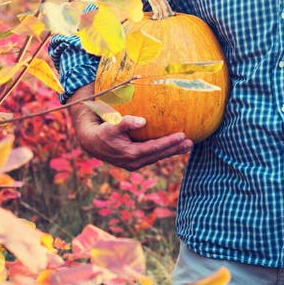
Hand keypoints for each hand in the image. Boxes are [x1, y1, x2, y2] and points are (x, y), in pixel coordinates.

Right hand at [68, 84, 192, 169]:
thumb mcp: (112, 126)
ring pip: (158, 157)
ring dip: (172, 151)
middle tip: (190, 142)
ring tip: (187, 145)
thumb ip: (126, 123)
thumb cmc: (103, 131)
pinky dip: (164, 151)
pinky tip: (174, 145)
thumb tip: (142, 121)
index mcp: (131, 155)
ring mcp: (135, 163)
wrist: (92, 143)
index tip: (182, 135)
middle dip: (175, 149)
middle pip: (159, 155)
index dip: (169, 143)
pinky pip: (153, 155)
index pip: (154, 148)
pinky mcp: (135, 161)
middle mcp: (135, 162)